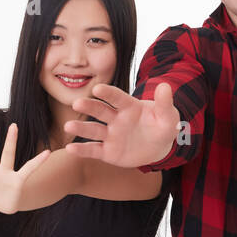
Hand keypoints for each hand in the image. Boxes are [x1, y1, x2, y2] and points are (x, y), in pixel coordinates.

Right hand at [63, 81, 180, 166]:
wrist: (157, 148)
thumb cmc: (162, 127)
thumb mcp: (168, 117)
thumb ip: (164, 103)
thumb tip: (165, 85)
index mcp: (129, 107)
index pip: (117, 98)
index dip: (108, 93)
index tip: (97, 88)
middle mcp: (116, 119)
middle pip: (100, 110)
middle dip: (89, 106)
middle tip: (77, 103)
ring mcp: (110, 135)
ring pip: (93, 130)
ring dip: (80, 128)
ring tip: (68, 126)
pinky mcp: (107, 151)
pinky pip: (93, 150)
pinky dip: (82, 150)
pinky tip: (69, 149)